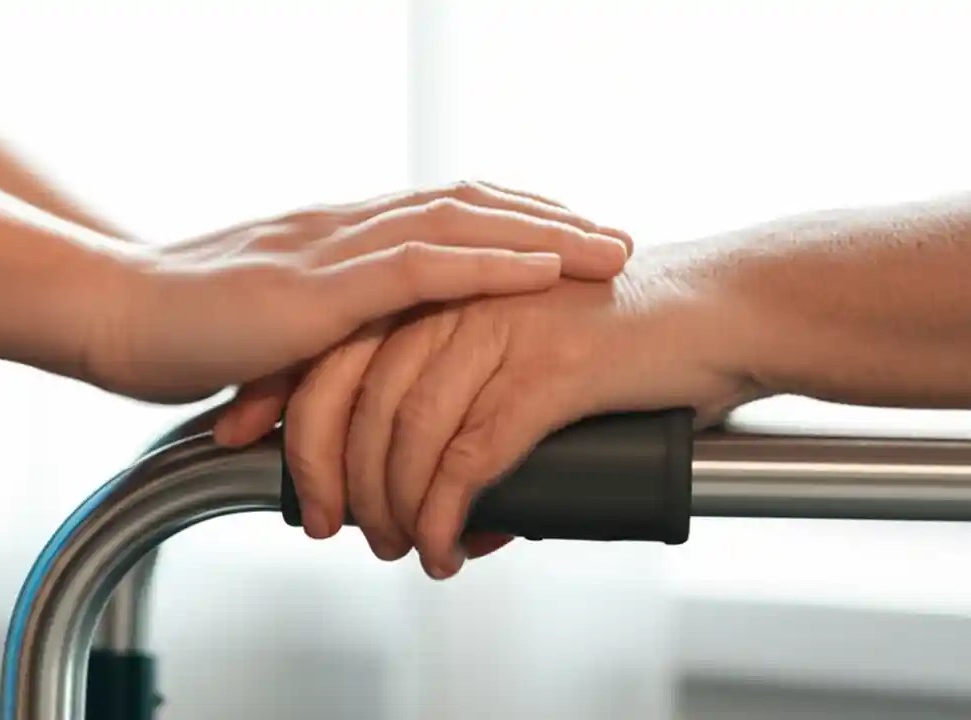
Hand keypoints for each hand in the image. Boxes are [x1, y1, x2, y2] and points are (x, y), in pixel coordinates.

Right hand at [81, 182, 631, 402]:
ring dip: (544, 236)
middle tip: (615, 238)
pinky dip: (490, 266)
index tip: (567, 238)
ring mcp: (333, 251)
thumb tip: (356, 368)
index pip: (442, 212)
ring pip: (460, 224)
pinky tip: (544, 271)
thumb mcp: (268, 328)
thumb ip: (320, 337)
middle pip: (469, 205)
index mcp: (335, 238)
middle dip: (550, 221)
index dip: (512, 221)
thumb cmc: (179, 330)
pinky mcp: (316, 289)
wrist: (109, 316)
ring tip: (609, 250)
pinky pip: (420, 269)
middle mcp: (345, 228)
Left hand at [275, 246, 758, 578]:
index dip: (285, 403)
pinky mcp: (548, 372)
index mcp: (440, 284)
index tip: (248, 450)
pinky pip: (469, 455)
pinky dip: (444, 511)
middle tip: (326, 524)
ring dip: (387, 504)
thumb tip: (424, 451)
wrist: (722, 308)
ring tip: (394, 547)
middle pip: (351, 390)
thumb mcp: (521, 336)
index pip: (334, 342)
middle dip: (325, 470)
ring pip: (404, 429)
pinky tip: (443, 545)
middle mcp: (457, 299)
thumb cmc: (623, 333)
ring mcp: (501, 330)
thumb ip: (464, 372)